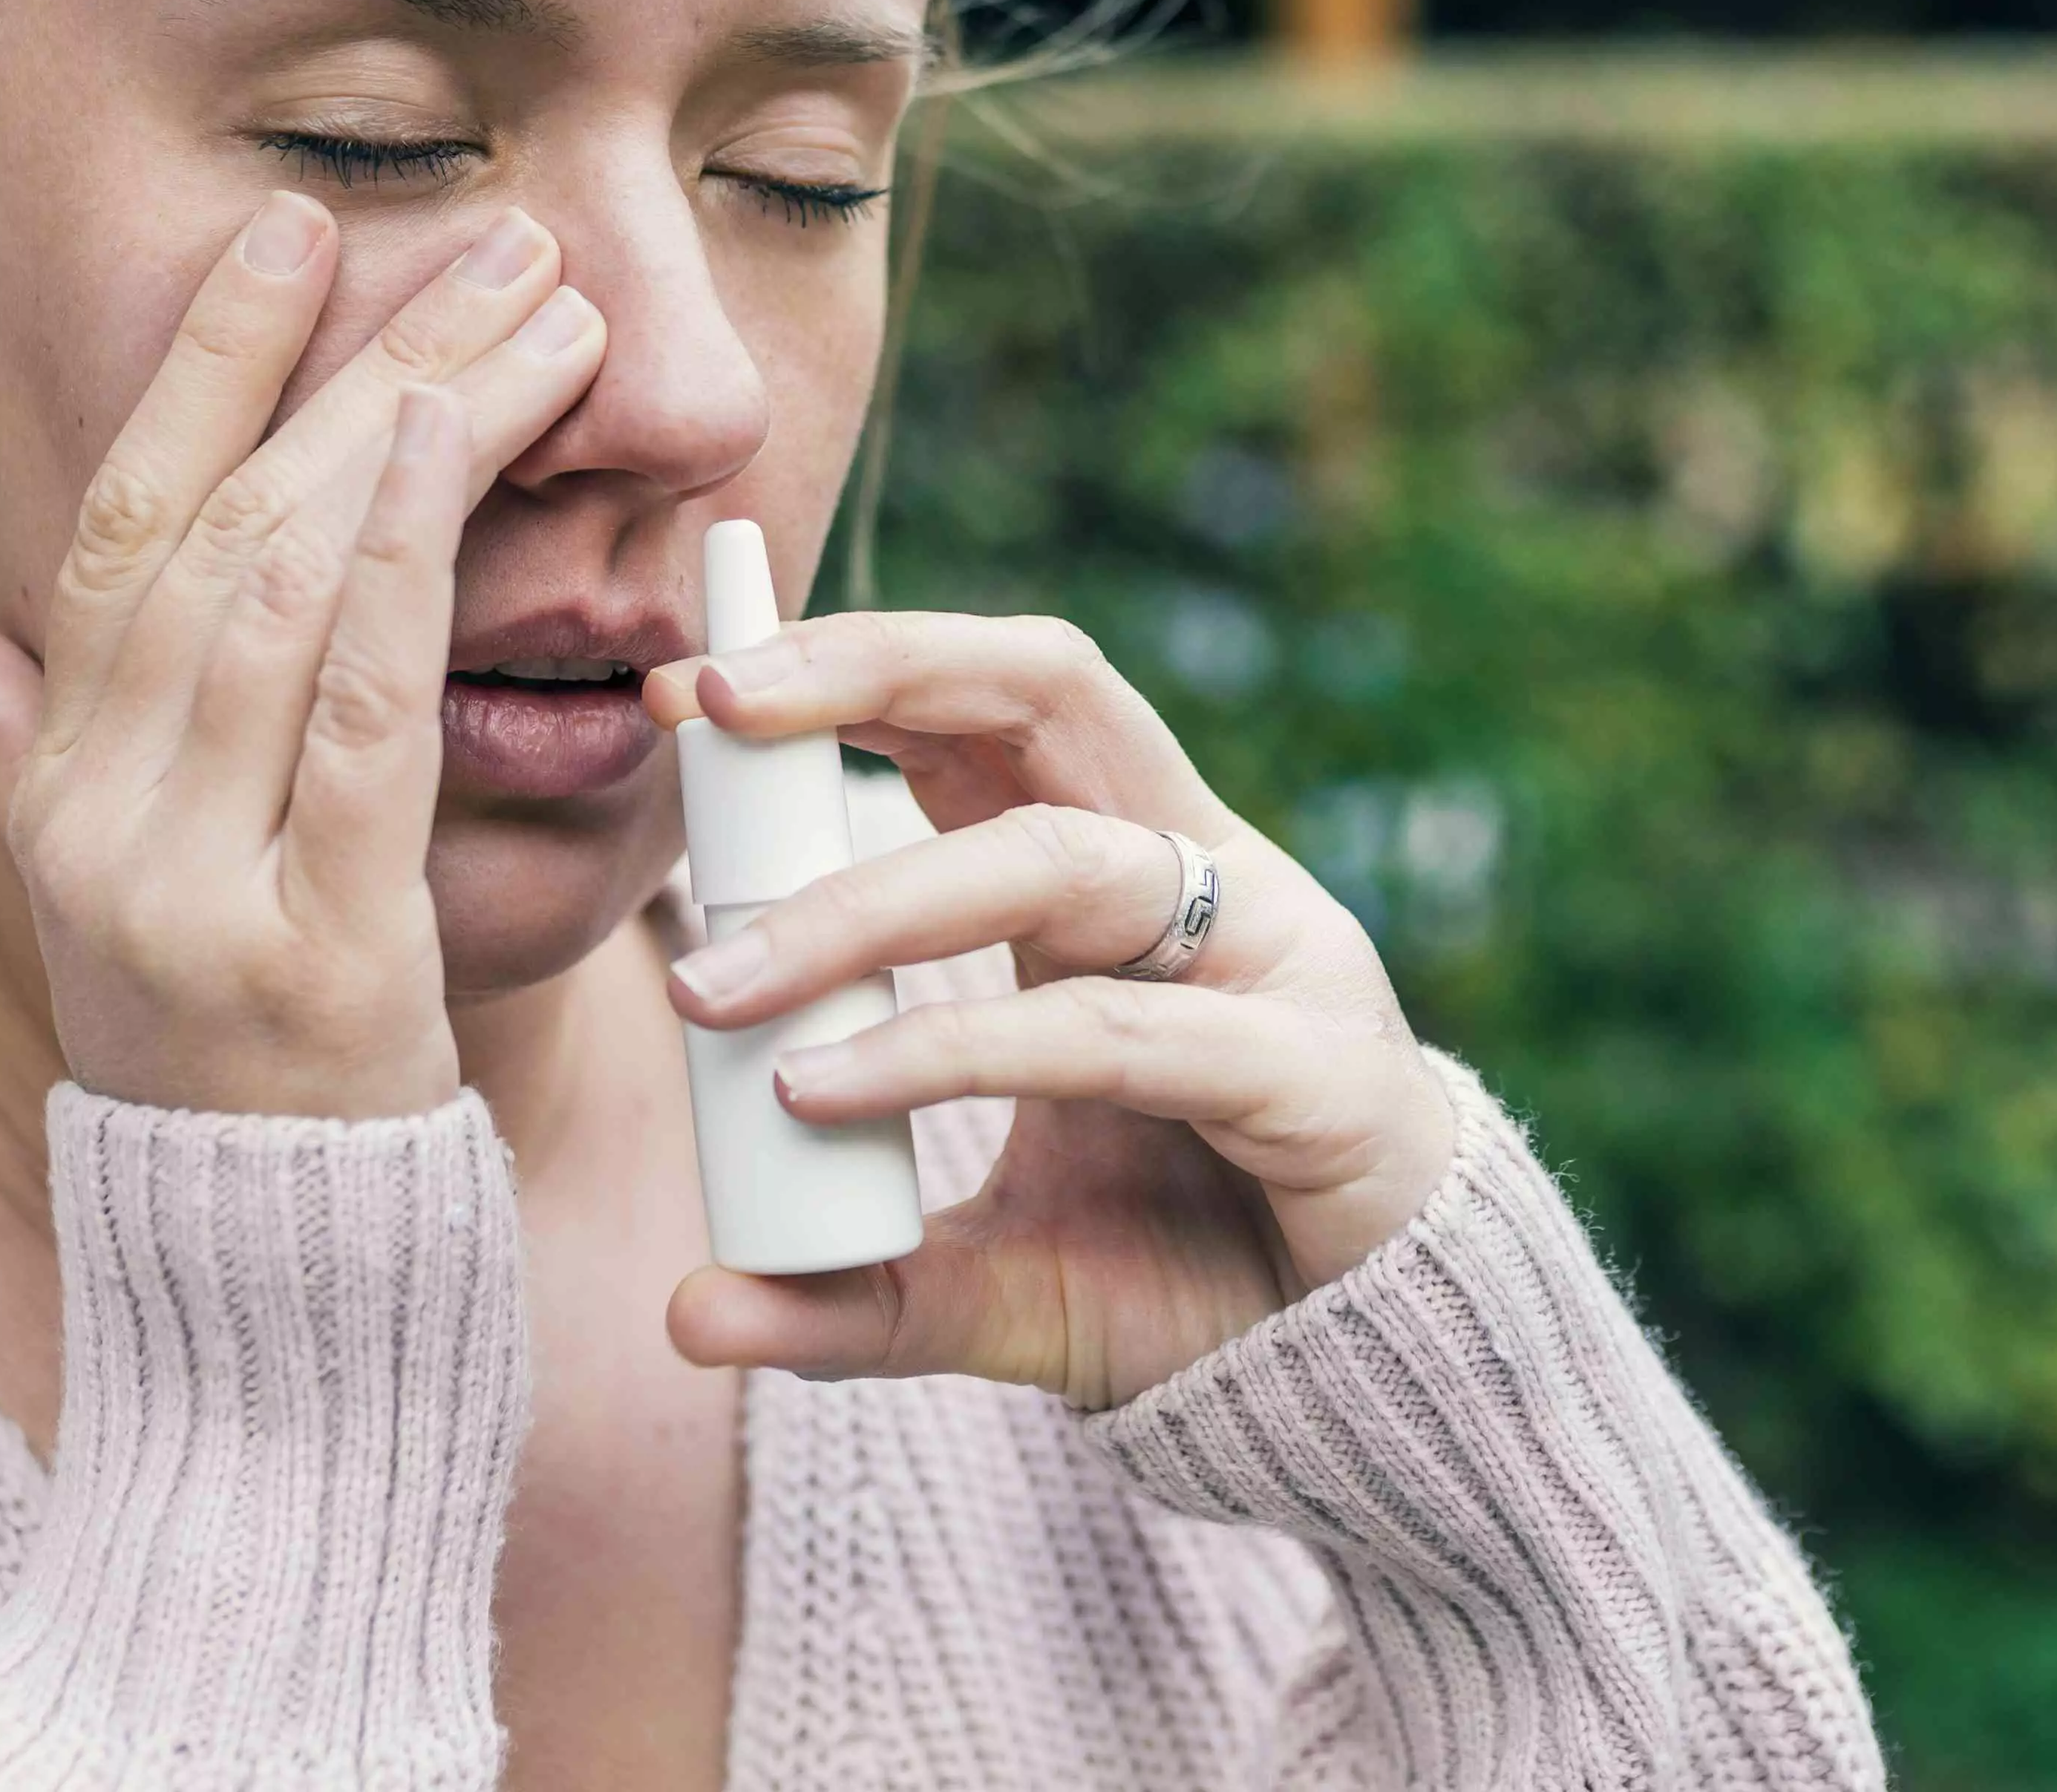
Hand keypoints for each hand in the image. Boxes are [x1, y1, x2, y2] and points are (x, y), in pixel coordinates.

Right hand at [0, 197, 603, 1119]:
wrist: (270, 1271)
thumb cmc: (220, 1059)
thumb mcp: (102, 895)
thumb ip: (16, 748)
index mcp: (61, 786)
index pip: (116, 524)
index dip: (198, 365)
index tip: (289, 226)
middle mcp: (104, 819)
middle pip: (224, 529)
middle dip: (361, 362)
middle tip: (495, 240)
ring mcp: (193, 884)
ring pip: (286, 593)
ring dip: (415, 426)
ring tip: (528, 307)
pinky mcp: (313, 950)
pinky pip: (355, 722)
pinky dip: (398, 573)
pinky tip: (453, 455)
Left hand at [645, 613, 1458, 1407]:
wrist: (1371, 1392)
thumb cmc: (1190, 1282)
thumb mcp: (994, 1288)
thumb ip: (855, 1290)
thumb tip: (690, 1311)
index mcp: (1117, 879)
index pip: (981, 714)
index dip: (849, 673)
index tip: (685, 692)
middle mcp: (1198, 879)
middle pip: (1046, 689)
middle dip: (878, 665)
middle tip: (716, 705)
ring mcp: (1273, 958)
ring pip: (1059, 859)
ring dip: (868, 908)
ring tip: (716, 989)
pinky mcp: (1318, 1075)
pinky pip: (1120, 1037)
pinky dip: (962, 1051)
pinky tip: (833, 1088)